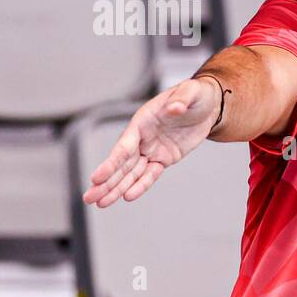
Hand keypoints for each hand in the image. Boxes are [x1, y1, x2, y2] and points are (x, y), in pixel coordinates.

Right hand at [81, 76, 221, 207]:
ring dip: (117, 188)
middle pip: (122, 164)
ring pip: (131, 173)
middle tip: (89, 198)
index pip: (124, 147)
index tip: (96, 178)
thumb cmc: (194, 95)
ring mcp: (152, 149)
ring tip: (101, 203)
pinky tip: (127, 197)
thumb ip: (181, 100)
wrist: (207, 104)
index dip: (111, 163)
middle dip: (106, 182)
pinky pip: (150, 175)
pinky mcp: (164, 158)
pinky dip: (141, 186)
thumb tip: (175, 108)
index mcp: (142, 121)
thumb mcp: (190, 92)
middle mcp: (142, 137)